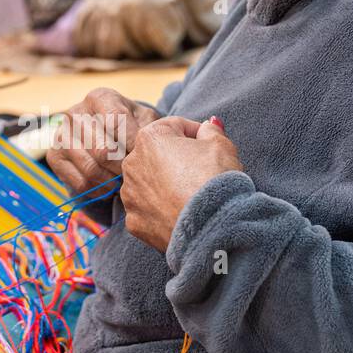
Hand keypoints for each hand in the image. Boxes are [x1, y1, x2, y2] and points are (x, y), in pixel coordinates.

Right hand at [46, 88, 158, 198]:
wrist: (104, 137)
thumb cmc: (130, 127)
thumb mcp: (144, 120)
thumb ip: (149, 128)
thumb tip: (144, 146)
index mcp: (100, 97)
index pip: (116, 120)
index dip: (131, 142)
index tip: (143, 155)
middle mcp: (75, 113)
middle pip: (103, 149)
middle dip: (123, 166)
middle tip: (133, 172)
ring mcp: (60, 134)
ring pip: (91, 168)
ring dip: (112, 180)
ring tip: (123, 180)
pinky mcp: (54, 156)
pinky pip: (79, 182)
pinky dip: (98, 189)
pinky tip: (108, 185)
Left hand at [120, 116, 243, 251]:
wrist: (212, 228)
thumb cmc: (215, 180)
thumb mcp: (222, 145)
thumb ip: (211, 130)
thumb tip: (208, 124)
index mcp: (149, 138)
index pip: (174, 126)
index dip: (196, 134)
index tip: (210, 147)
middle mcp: (131, 164)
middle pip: (158, 155)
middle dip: (178, 160)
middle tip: (202, 172)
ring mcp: (130, 195)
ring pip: (150, 184)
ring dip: (167, 185)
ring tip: (191, 194)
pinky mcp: (135, 221)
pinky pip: (149, 210)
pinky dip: (162, 210)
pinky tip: (181, 213)